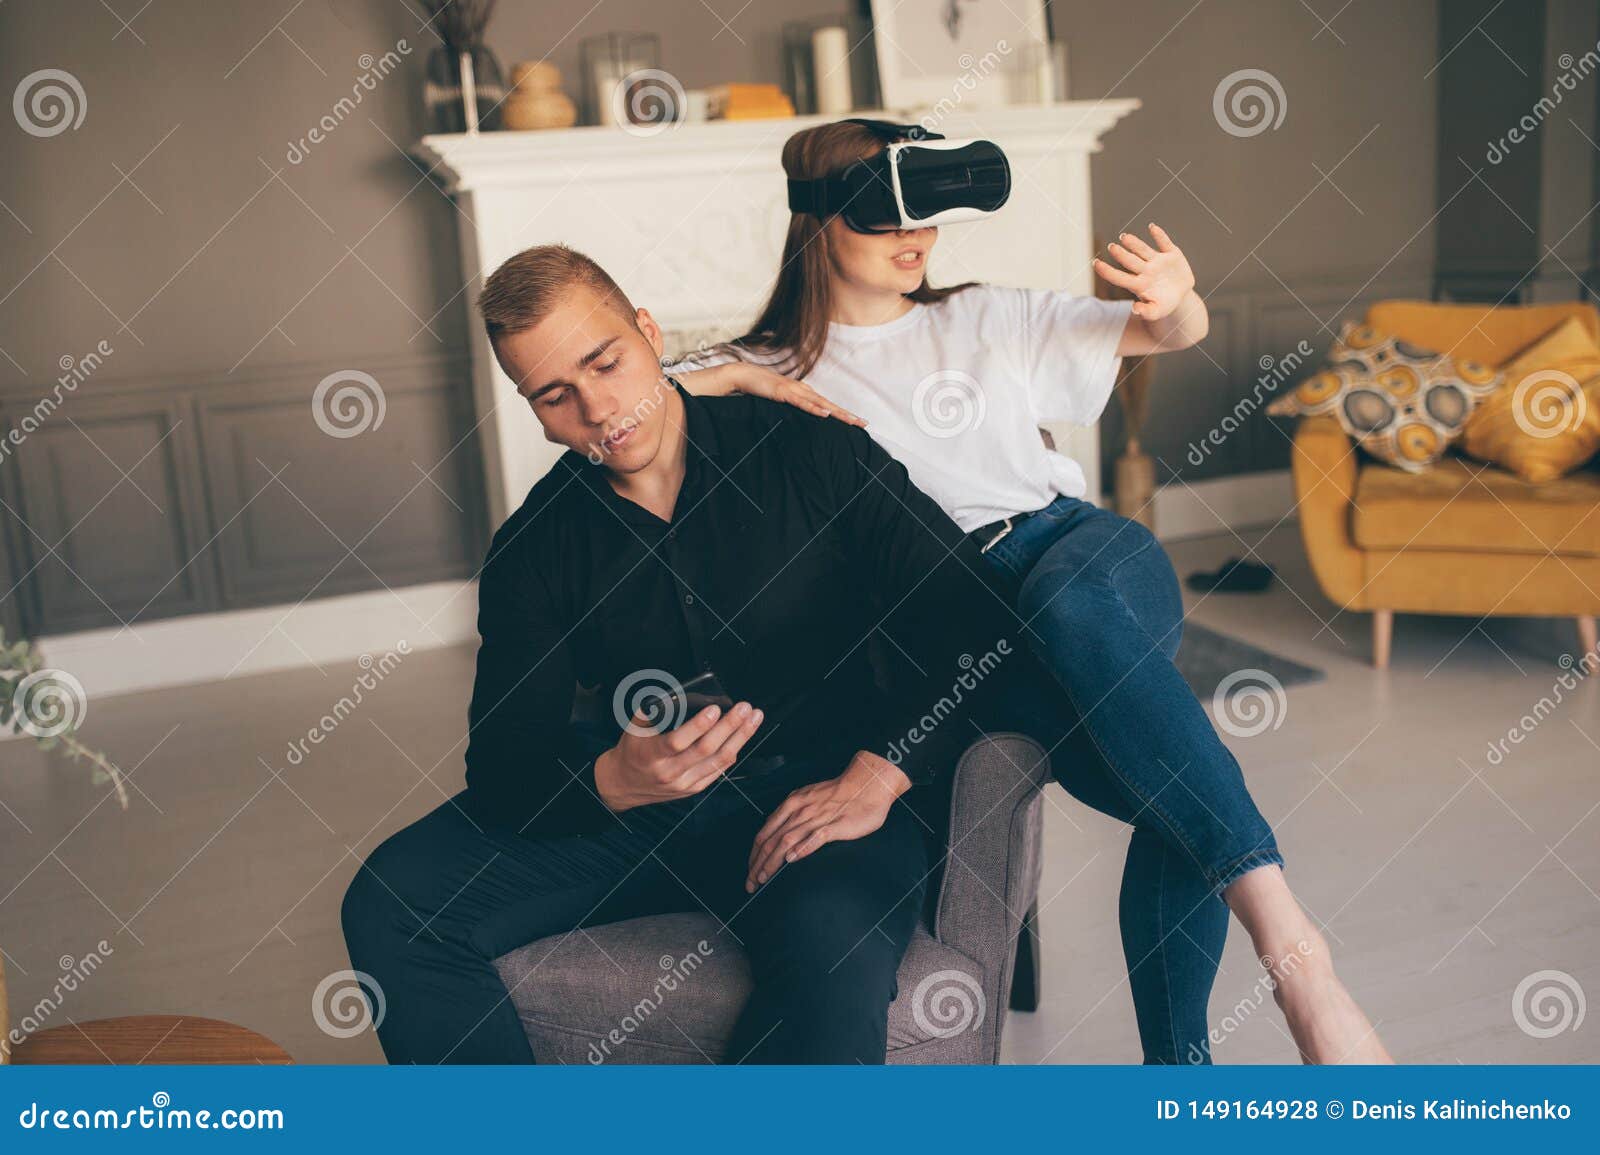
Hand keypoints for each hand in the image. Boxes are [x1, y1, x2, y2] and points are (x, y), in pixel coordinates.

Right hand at [595, 701, 763, 811]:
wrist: (624, 783)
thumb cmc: (632, 750)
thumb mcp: (634, 727)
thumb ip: (654, 709)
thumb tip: (679, 693)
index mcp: (652, 754)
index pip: (678, 741)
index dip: (698, 725)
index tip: (714, 709)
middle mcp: (669, 771)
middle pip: (706, 750)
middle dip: (729, 726)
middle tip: (744, 709)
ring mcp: (684, 783)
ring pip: (719, 761)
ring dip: (740, 737)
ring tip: (753, 718)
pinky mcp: (694, 788)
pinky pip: (719, 770)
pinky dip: (733, 750)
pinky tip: (742, 736)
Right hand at [695, 362, 864, 426]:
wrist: (742, 376)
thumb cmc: (759, 389)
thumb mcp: (778, 401)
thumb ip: (789, 407)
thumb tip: (798, 418)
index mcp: (802, 393)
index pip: (826, 405)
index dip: (842, 414)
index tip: (857, 422)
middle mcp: (802, 390)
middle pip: (829, 405)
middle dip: (847, 415)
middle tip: (864, 424)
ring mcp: (794, 390)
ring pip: (820, 404)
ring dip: (837, 413)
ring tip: (852, 421)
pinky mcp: (783, 393)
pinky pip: (802, 403)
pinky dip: (815, 408)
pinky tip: (826, 414)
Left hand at [745, 751, 909, 892]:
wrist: (867, 783)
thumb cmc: (840, 793)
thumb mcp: (808, 798)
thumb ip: (794, 815)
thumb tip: (780, 835)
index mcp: (791, 805)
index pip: (764, 833)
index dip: (754, 854)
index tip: (750, 870)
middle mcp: (799, 812)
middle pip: (770, 841)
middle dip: (757, 864)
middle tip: (750, 883)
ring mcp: (815, 818)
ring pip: (785, 842)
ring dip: (772, 862)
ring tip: (763, 878)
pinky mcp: (833, 825)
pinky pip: (814, 838)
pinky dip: (800, 850)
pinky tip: (791, 861)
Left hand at [1093, 223, 1195, 321]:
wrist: (1182, 296)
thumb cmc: (1164, 304)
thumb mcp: (1157, 312)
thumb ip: (1147, 312)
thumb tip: (1134, 309)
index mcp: (1138, 284)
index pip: (1119, 277)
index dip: (1107, 271)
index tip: (1095, 263)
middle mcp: (1144, 270)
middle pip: (1130, 261)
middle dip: (1121, 254)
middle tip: (1111, 247)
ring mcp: (1157, 261)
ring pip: (1143, 250)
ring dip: (1134, 243)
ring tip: (1124, 237)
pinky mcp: (1171, 254)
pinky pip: (1164, 242)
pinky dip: (1159, 235)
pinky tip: (1152, 227)